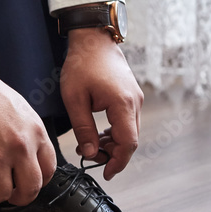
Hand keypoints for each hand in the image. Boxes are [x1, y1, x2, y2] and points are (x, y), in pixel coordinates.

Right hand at [0, 38, 55, 204]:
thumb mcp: (20, 110)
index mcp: (35, 133)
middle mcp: (19, 148)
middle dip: (18, 196)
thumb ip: (28, 136)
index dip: (35, 182)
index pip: (48, 172)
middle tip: (8, 191)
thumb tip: (29, 162)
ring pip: (0, 196)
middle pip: (29, 191)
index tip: (24, 181)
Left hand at [61, 28, 143, 179]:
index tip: (105, 173)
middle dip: (113, 154)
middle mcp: (134, 102)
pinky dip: (115, 132)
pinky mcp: (131, 95)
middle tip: (91, 158)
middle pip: (130, 140)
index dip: (118, 162)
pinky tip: (98, 134)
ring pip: (129, 131)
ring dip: (113, 143)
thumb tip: (90, 153)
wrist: (93, 38)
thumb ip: (83, 129)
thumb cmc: (82, 64)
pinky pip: (127, 121)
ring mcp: (135, 98)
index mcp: (123, 104)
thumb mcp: (75, 99)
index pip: (128, 143)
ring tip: (90, 146)